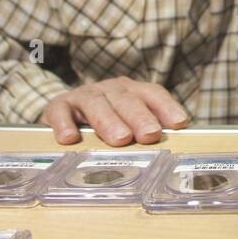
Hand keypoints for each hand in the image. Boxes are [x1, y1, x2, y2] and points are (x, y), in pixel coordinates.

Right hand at [41, 77, 189, 145]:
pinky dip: (64, 124)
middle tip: (150, 134)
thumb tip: (175, 148)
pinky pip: (60, 112)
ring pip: (96, 103)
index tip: (179, 123)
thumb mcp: (125, 122)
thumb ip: (144, 131)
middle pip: (126, 99)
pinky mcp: (58, 106)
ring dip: (109, 121)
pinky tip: (70, 139)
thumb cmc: (103, 121)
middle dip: (139, 117)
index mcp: (131, 92)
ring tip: (120, 139)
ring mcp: (83, 96)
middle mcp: (109, 90)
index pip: (152, 94)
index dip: (167, 107)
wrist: (63, 111)